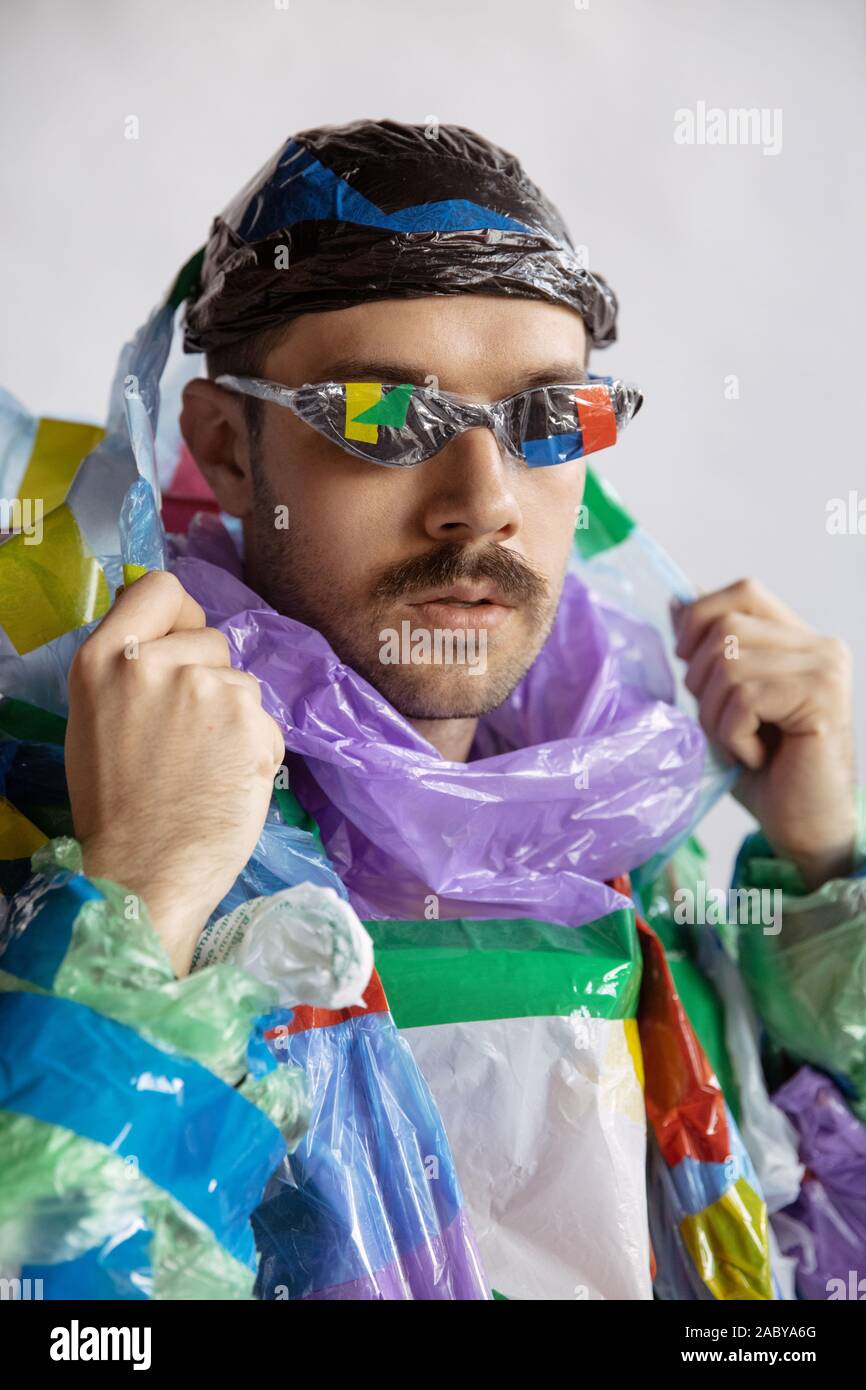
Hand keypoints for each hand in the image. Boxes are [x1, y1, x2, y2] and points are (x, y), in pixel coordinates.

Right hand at [66, 571, 284, 974]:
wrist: (143, 873)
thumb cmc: (115, 806)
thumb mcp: (96, 718)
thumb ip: (130, 670)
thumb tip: (170, 632)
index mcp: (104, 658)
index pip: (160, 587)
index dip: (181, 614)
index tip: (184, 644)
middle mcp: (154, 663)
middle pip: (212, 639)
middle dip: (210, 679)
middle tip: (186, 738)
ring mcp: (205, 689)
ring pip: (243, 684)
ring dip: (235, 720)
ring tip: (204, 768)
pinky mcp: (249, 722)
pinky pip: (266, 723)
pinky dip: (256, 751)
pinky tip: (227, 784)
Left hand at [674, 578, 856, 890]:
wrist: (803, 827)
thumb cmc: (765, 771)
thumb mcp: (724, 702)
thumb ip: (710, 654)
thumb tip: (676, 601)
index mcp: (796, 639)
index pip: (742, 591)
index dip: (701, 618)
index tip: (688, 662)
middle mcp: (819, 645)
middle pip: (725, 628)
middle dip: (703, 684)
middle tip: (725, 726)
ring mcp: (825, 667)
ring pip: (730, 664)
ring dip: (717, 716)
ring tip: (743, 745)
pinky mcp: (822, 696)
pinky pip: (745, 697)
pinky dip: (734, 734)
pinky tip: (758, 756)